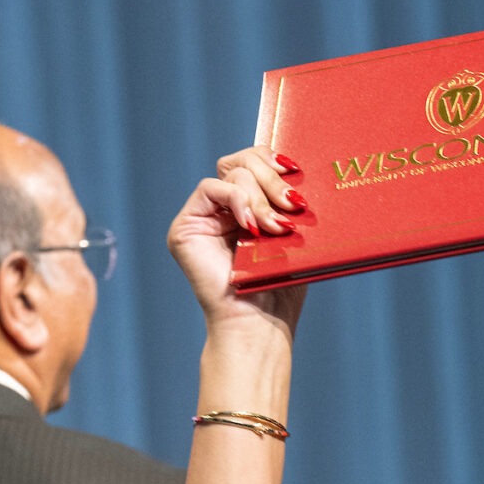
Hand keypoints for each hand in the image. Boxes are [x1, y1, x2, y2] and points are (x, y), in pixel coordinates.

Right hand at [167, 145, 309, 340]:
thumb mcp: (292, 236)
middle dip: (271, 179)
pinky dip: (236, 199)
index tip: (296, 171)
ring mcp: (203, 217)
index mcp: (247, 208)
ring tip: (276, 229)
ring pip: (232, 172)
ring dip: (261, 197)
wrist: (259, 324)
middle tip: (293, 204)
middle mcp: (223, 209)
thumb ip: (287, 201)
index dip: (273, 160)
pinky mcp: (185, 227)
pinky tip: (251, 225)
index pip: (255, 162)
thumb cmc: (280, 288)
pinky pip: (209, 188)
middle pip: (243, 161)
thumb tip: (298, 169)